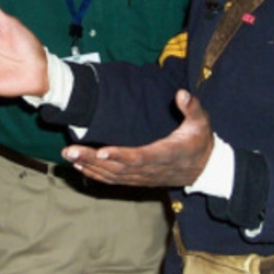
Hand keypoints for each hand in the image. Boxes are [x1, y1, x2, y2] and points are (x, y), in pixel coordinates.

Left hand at [63, 91, 213, 187]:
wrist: (204, 168)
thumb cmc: (199, 141)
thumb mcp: (201, 122)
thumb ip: (192, 107)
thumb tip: (182, 93)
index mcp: (165, 154)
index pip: (139, 157)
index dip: (120, 155)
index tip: (102, 151)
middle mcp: (150, 169)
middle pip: (118, 168)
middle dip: (92, 160)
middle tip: (70, 151)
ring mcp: (143, 176)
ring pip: (112, 175)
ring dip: (89, 166)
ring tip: (69, 156)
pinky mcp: (138, 179)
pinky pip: (114, 180)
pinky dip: (96, 174)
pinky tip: (80, 167)